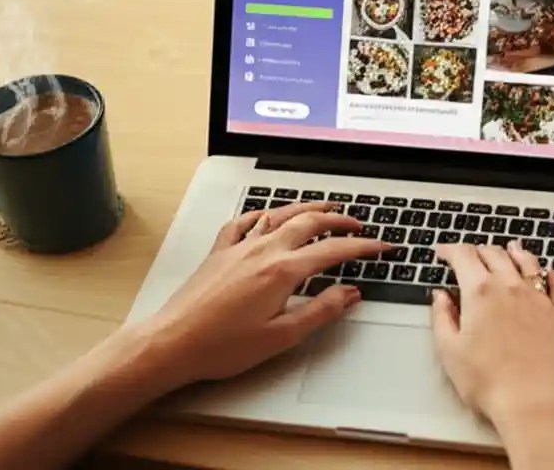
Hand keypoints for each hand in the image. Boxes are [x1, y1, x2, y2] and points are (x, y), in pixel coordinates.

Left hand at [135, 202, 386, 388]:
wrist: (172, 343)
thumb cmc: (221, 345)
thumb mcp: (282, 336)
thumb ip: (321, 311)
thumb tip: (349, 294)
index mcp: (282, 271)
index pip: (334, 250)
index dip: (363, 246)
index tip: (381, 246)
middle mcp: (262, 251)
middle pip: (309, 222)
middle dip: (339, 219)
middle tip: (358, 222)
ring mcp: (239, 248)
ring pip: (279, 215)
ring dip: (306, 208)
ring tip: (324, 207)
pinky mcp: (218, 253)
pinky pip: (243, 222)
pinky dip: (261, 214)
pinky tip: (265, 215)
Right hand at [430, 240, 553, 423]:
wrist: (532, 402)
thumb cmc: (489, 383)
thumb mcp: (450, 352)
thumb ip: (442, 318)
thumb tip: (440, 296)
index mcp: (480, 293)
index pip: (463, 256)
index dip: (450, 249)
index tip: (443, 251)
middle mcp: (510, 288)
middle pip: (494, 253)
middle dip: (478, 250)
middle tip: (470, 256)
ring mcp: (539, 298)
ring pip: (527, 261)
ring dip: (515, 252)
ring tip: (509, 249)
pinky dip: (550, 273)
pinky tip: (548, 273)